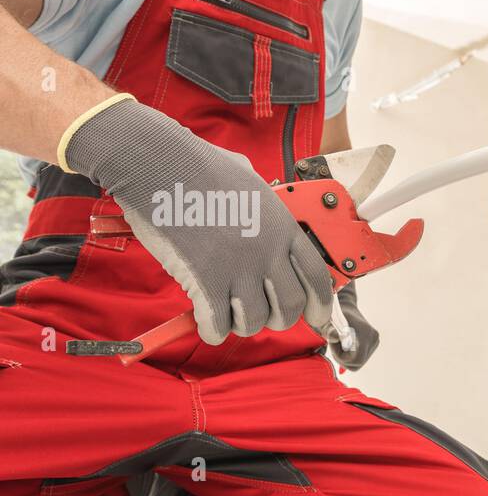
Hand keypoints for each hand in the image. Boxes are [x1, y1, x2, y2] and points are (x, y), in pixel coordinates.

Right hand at [63, 98, 333, 344]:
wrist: (159, 165)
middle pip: (289, 307)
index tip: (317, 320)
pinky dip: (213, 330)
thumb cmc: (197, 165)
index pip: (317, 278)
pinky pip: (218, 325)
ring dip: (243, 324)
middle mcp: (269, 252)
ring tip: (228, 313)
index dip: (320, 305)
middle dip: (278, 318)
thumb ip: (261, 201)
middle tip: (261, 314)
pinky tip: (207, 323)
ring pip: (255, 321)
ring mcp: (239, 269)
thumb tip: (260, 204)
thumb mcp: (248, 178)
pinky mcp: (207, 282)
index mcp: (284, 227)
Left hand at [324, 283, 380, 371]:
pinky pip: (361, 358)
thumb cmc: (334, 315)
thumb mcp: (327, 323)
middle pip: (357, 363)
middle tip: (335, 345)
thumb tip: (336, 338)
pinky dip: (351, 356)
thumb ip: (329, 332)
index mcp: (364, 333)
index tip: (334, 345)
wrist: (346, 307)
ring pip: (359, 363)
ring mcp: (375, 341)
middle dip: (343, 359)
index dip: (342, 358)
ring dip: (346, 358)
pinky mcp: (374, 343)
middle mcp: (373, 338)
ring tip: (340, 344)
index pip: (356, 359)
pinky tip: (346, 346)